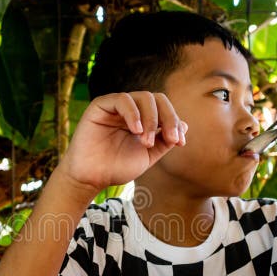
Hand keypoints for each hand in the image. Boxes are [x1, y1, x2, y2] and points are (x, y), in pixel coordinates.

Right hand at [58, 91, 186, 195]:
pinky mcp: (101, 105)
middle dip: (168, 118)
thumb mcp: (148, 156)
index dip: (174, 122)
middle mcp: (131, 110)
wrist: (92, 178)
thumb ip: (164, 141)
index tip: (180, 142)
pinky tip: (136, 131)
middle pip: (157, 99)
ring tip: (147, 142)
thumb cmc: (116, 168)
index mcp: (142, 119)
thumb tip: (184, 125)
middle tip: (170, 139)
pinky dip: (133, 113)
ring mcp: (116, 106)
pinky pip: (122, 100)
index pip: (164, 110)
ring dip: (151, 119)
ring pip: (143, 97)